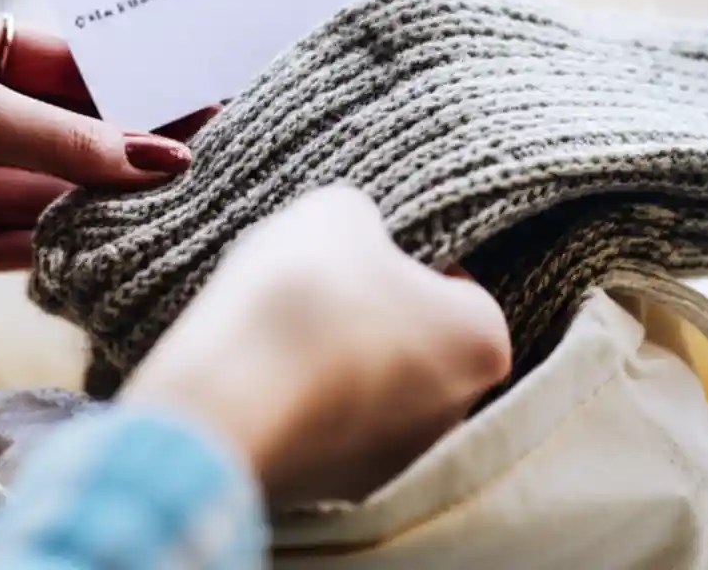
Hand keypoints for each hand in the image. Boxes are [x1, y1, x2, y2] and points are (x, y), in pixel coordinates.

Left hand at [0, 2, 200, 288]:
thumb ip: (66, 140)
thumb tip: (156, 159)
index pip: (66, 67)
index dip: (129, 90)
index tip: (194, 108)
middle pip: (59, 134)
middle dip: (120, 152)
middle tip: (196, 165)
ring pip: (40, 191)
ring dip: (95, 202)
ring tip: (166, 209)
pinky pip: (7, 241)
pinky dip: (53, 246)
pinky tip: (106, 244)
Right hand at [120, 186, 511, 503]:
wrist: (225, 403)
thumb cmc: (303, 298)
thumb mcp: (338, 214)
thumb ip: (365, 222)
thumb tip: (357, 237)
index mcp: (482, 342)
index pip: (461, 290)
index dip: (410, 264)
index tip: (364, 256)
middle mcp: (457, 413)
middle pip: (422, 347)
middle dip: (378, 320)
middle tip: (321, 293)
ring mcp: (399, 461)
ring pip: (376, 395)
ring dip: (339, 367)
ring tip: (282, 335)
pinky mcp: (340, 493)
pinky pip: (330, 434)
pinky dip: (306, 408)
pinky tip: (266, 380)